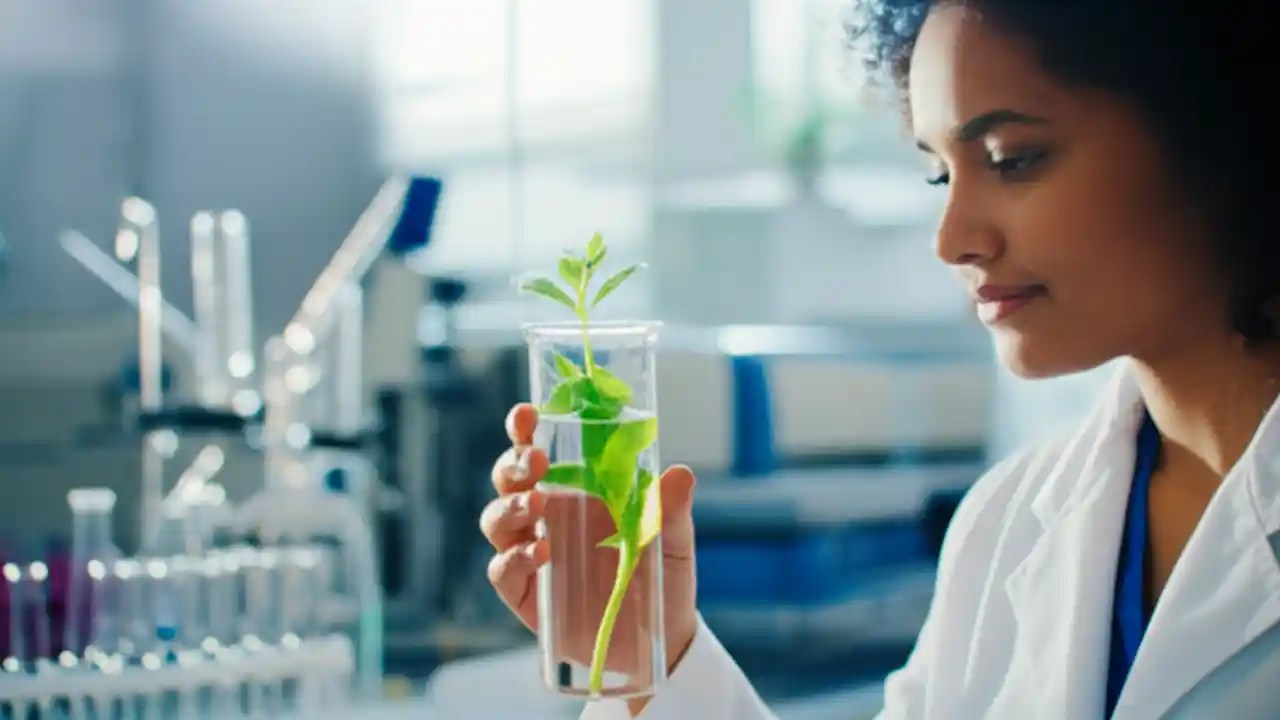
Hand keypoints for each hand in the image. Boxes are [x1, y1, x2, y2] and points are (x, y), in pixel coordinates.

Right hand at [481, 404, 699, 685]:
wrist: (661, 637)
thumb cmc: (662, 575)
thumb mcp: (673, 538)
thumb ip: (671, 508)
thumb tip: (680, 473)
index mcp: (575, 490)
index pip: (538, 450)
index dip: (524, 430)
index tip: (527, 413)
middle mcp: (545, 517)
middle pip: (508, 480)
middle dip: (512, 464)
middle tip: (534, 460)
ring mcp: (529, 553)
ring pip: (496, 520)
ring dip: (510, 507)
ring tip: (537, 506)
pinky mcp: (524, 593)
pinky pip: (502, 570)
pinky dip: (513, 559)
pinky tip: (540, 554)